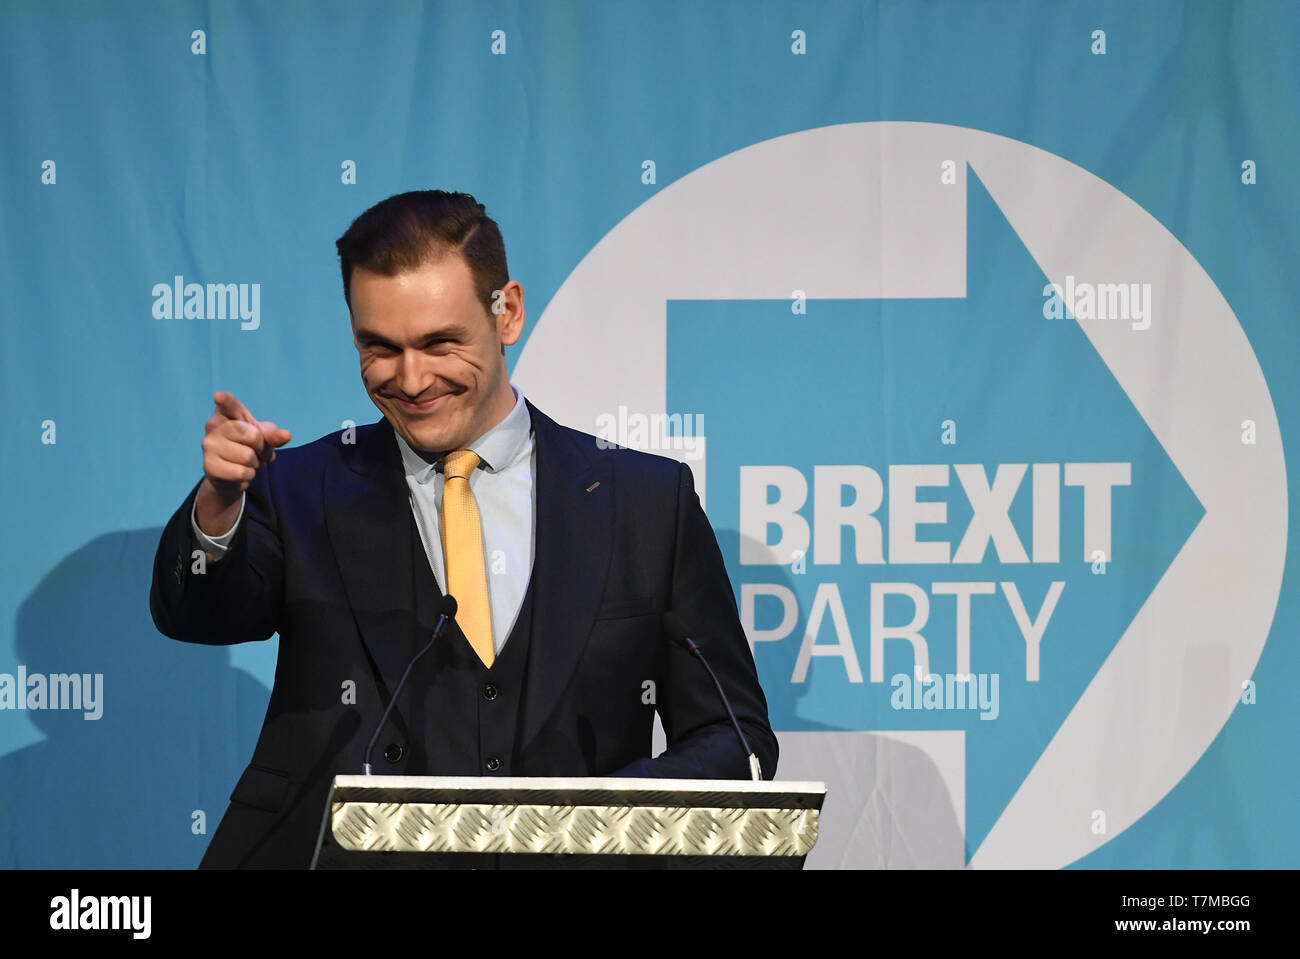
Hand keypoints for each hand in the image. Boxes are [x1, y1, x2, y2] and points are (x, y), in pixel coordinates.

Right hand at [195, 391, 290, 534]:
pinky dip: (248, 475)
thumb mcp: (265, 437)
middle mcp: (213, 425)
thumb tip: (285, 435)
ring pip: (248, 456)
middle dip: (261, 447)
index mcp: (227, 412)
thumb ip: (274, 434)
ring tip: (245, 462)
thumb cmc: (249, 447)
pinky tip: (239, 472)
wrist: (233, 473)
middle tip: (254, 450)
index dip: (225, 400)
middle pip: (253, 436)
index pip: (228, 404)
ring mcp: (208, 445)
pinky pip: (241, 473)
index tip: (219, 396)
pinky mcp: (209, 466)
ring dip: (254, 463)